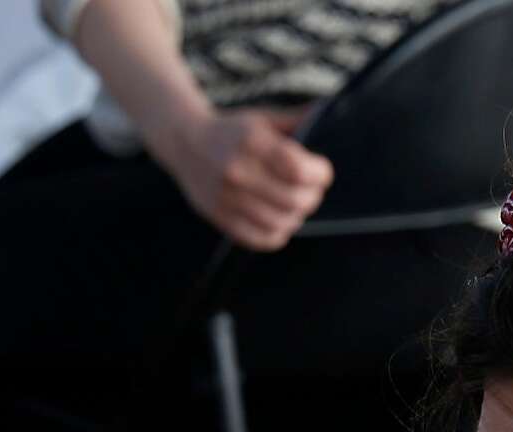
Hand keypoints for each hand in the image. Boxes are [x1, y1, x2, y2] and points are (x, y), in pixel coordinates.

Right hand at [157, 107, 333, 249]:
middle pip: (294, 199)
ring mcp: (228, 198)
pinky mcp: (220, 217)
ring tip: (297, 206)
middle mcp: (238, 171)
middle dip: (313, 196)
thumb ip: (295, 120)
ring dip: (297, 216)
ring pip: (280, 222)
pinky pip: (260, 238)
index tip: (322, 172)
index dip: (320, 174)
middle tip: (313, 191)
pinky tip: (281, 221)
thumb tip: (327, 113)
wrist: (184, 141)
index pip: (298, 169)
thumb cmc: (231, 130)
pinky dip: (278, 234)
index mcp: (252, 142)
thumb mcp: (262, 118)